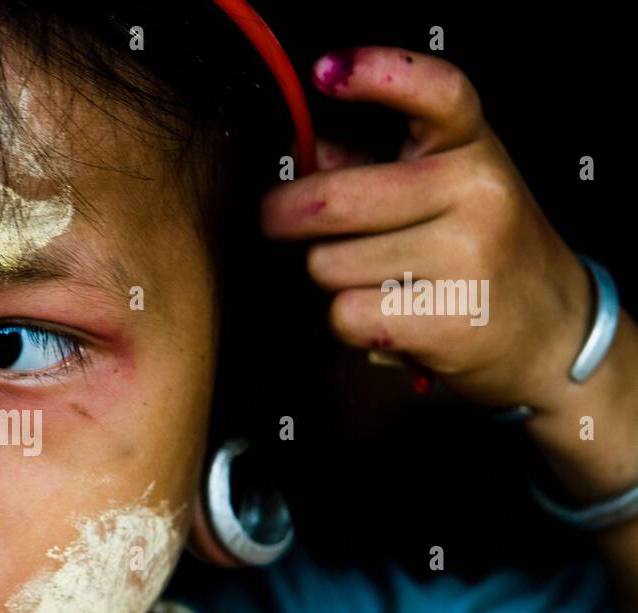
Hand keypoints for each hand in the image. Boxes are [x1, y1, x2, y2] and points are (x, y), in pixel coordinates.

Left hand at [259, 46, 593, 412]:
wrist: (547, 325)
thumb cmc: (475, 247)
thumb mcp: (439, 186)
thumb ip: (368, 165)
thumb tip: (298, 154)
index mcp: (471, 146)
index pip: (435, 92)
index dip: (377, 75)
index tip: (327, 73)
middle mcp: (476, 190)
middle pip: (333, 201)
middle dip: (286, 216)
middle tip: (280, 221)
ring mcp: (466, 255)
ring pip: (328, 264)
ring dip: (329, 277)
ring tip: (372, 278)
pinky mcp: (448, 318)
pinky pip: (345, 314)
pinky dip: (348, 321)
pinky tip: (384, 314)